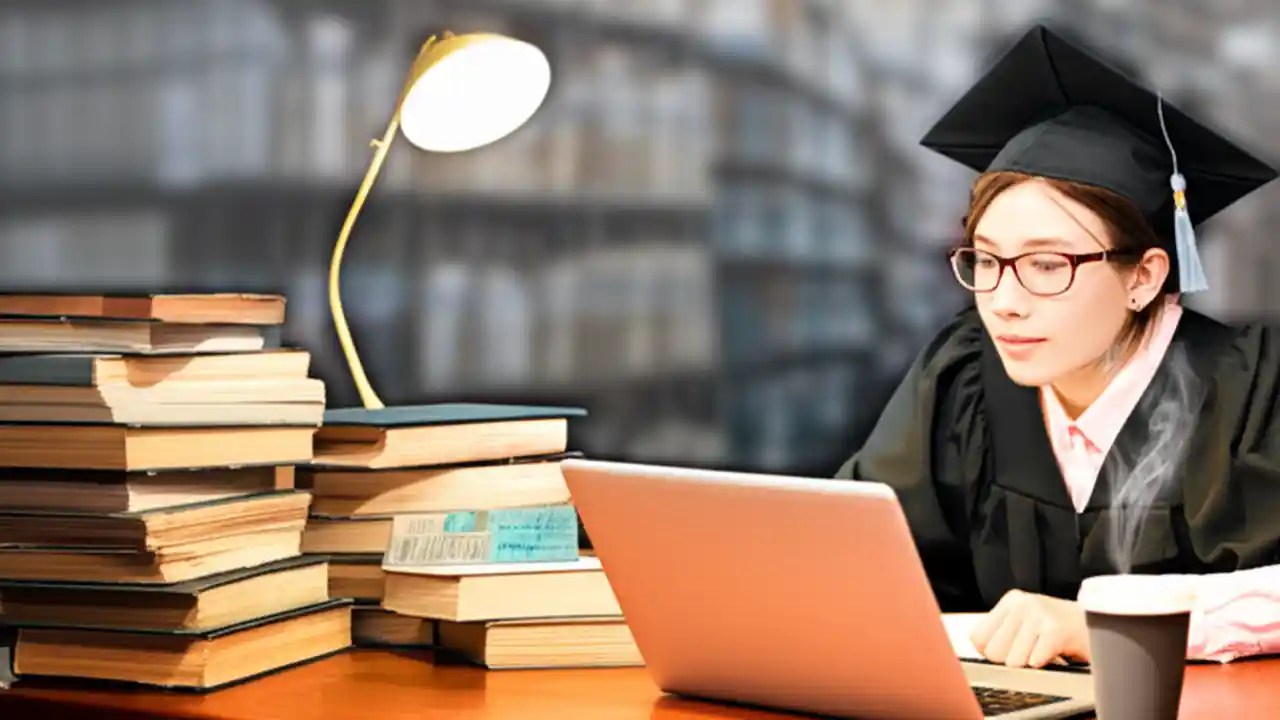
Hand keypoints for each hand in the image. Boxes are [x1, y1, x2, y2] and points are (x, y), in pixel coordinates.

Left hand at [970, 590, 1090, 667]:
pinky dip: (1044, 664)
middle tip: (1032, 651)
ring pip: (1013, 660)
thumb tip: (981, 650)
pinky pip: (1034, 660)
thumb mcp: (1026, 623)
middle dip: (1011, 659)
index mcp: (1011, 601)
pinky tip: (1054, 654)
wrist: (1102, 626)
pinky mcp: (1056, 630)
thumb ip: (1000, 634)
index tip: (1008, 650)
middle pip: (993, 651)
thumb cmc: (1062, 630)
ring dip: (1031, 663)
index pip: (977, 636)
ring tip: (1045, 650)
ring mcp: (1039, 615)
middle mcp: (1023, 604)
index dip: (990, 651)